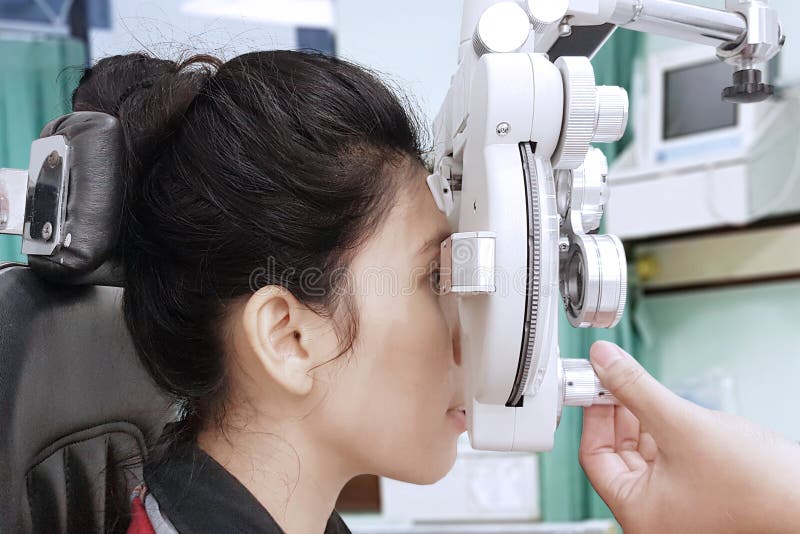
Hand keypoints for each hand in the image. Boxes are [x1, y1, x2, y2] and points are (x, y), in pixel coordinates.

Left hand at [580, 341, 799, 533]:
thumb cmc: (759, 489)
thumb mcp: (681, 425)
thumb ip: (635, 389)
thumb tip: (603, 362)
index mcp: (638, 512)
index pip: (594, 456)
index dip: (593, 414)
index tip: (594, 384)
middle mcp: (654, 516)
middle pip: (617, 455)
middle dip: (618, 414)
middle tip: (615, 380)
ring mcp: (678, 509)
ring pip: (644, 456)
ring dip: (641, 421)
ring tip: (642, 390)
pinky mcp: (700, 497)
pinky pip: (669, 461)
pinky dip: (665, 434)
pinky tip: (670, 410)